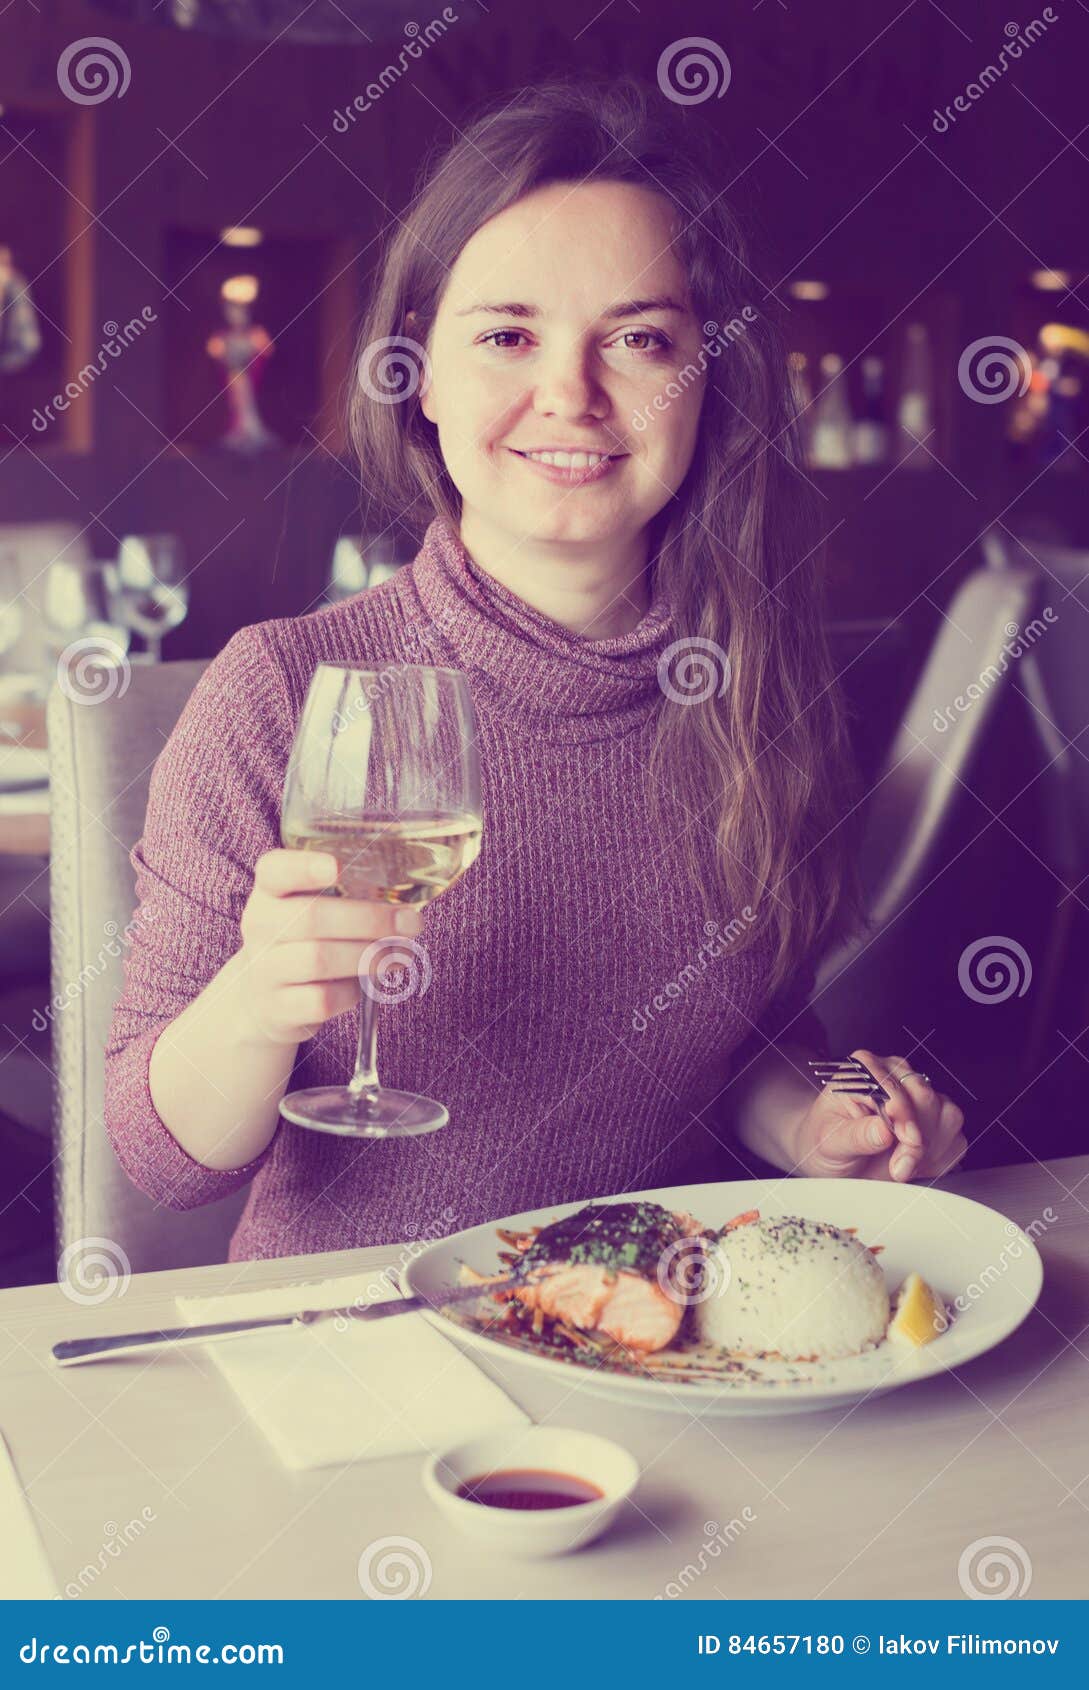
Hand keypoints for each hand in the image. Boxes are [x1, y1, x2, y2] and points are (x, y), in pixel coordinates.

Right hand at [229, 848, 421, 1045]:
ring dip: (370, 956)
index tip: (337, 866)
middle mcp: (260, 926)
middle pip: (313, 918)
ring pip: (319, 959)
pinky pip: (322, 1000)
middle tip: (411, 923)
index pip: (275, 870)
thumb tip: (407, 903)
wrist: (264, 998)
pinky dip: (352, 993)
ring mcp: (265, 969)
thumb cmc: (303, 942)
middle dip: (371, 920)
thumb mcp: (310, 909)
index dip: (304, 867)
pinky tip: (365, 985)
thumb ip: (348, 896)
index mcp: (270, 892)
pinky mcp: (278, 1008)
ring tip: (400, 955)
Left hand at [792, 1048, 966, 1182]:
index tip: (903, 1148)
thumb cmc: (825, 1141)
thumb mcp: (828, 1142)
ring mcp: (919, 1093)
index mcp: (863, 1069)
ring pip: (948, 1115)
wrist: (834, 1156)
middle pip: (927, 1099)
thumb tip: (883, 1130)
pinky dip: (942, 1158)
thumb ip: (855, 1136)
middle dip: (916, 1141)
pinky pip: (956, 1136)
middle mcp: (894, 1074)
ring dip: (931, 1150)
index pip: (894, 1087)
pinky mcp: (936, 1116)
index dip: (902, 1119)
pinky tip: (916, 1166)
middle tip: (897, 1169)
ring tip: (901, 1166)